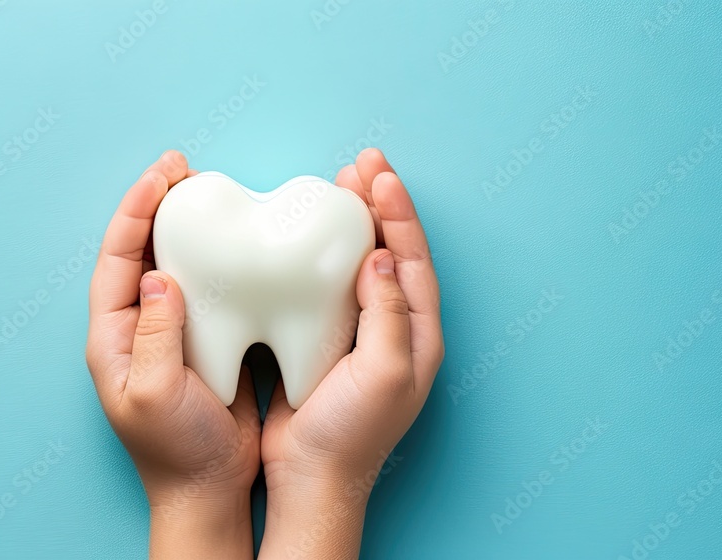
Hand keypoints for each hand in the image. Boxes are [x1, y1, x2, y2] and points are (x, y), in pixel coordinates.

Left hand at [85, 151, 259, 559]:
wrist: (208, 487)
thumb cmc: (173, 449)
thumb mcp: (156, 393)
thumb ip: (155, 335)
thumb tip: (160, 278)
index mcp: (114, 334)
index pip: (118, 258)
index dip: (135, 212)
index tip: (161, 177)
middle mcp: (138, 323)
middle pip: (142, 248)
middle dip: (158, 204)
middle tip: (184, 168)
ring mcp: (172, 328)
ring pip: (175, 260)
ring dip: (188, 224)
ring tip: (209, 189)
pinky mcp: (206, 336)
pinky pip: (210, 285)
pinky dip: (219, 256)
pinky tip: (238, 240)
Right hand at [259, 148, 443, 558]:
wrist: (311, 475)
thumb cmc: (351, 433)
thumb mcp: (382, 372)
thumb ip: (386, 314)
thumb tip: (378, 258)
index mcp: (417, 333)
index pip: (412, 258)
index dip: (398, 213)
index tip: (377, 175)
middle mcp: (394, 326)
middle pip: (390, 250)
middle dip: (378, 205)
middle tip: (358, 165)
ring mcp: (360, 331)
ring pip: (360, 261)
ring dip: (352, 223)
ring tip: (336, 186)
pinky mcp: (326, 337)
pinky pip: (327, 284)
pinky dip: (320, 254)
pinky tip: (305, 236)